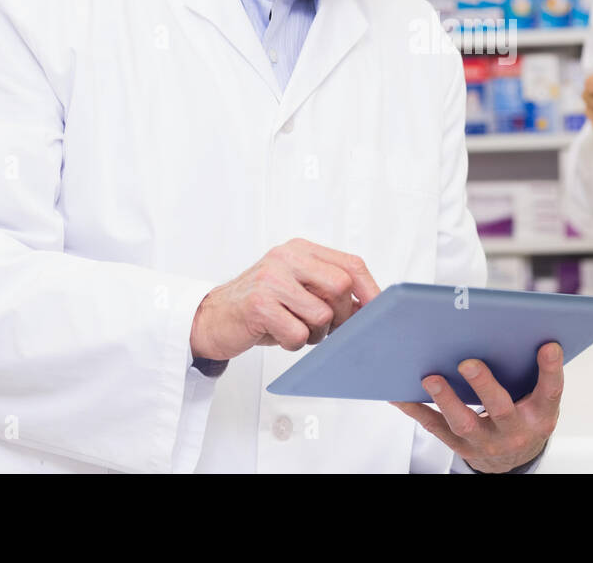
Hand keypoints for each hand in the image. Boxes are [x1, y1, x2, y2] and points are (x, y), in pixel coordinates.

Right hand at [190, 238, 379, 359]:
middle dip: (340, 317)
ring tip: (295, 329)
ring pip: (321, 315)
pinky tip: (278, 335)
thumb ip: (328, 289)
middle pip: (340, 288)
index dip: (370, 289)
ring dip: (314, 335)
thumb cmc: (261, 306)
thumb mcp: (296, 287)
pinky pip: (297, 334)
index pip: (350, 264)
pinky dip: (293, 344)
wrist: (211, 318)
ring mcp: (271, 279)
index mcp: (300, 249)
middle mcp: (286, 258)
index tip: (381, 311)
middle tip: (326, 329)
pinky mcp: (258, 305)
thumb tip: (369, 306)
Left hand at [390, 342, 562, 473]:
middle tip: (468, 363)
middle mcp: (515, 431)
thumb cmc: (525, 414)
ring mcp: (486, 442)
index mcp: (541, 414)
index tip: (548, 345)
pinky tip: (401, 394)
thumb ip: (536, 370)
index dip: (550, 369)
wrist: (513, 457)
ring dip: (446, 400)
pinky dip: (417, 410)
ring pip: (465, 424)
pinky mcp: (462, 447)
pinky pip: (436, 428)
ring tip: (431, 378)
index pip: (550, 391)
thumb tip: (524, 329)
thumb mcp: (540, 397)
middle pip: (501, 409)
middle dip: (484, 386)